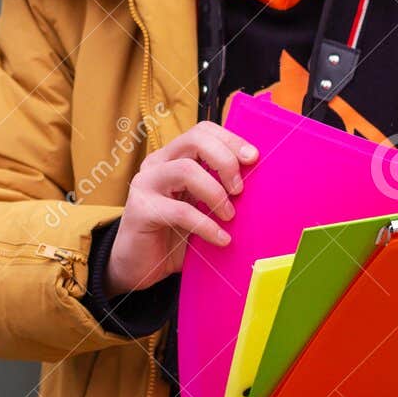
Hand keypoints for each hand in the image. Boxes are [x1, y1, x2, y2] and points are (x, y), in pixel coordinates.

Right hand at [106, 121, 256, 296]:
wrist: (139, 266)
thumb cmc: (173, 234)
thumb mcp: (199, 207)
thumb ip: (217, 190)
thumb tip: (258, 183)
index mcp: (172, 157)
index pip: (202, 131)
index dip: (230, 140)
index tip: (253, 159)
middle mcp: (157, 164)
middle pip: (195, 140)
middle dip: (225, 161)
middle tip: (240, 189)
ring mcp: (145, 184)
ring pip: (187, 170)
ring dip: (216, 193)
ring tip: (229, 216)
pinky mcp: (140, 210)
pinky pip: (180, 211)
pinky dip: (206, 225)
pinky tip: (221, 239)